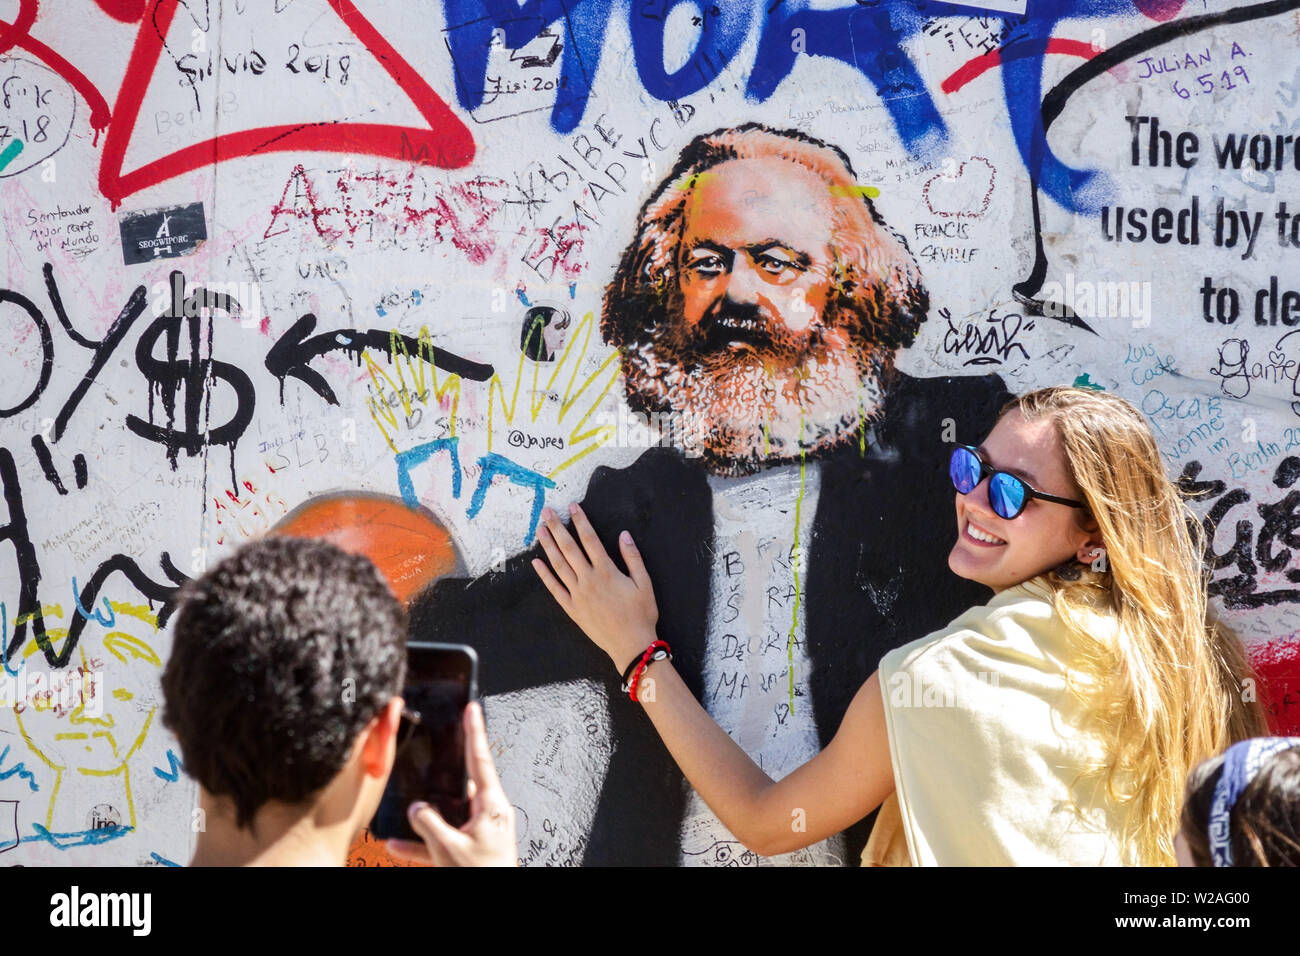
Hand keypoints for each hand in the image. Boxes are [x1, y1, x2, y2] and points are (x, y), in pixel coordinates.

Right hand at [385, 702, 517, 866]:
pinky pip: (442, 840)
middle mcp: (488, 814)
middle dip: (438, 780)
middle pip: (459, 788)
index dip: (474, 732)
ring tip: (399, 820)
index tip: (472, 708)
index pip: (480, 759)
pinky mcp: (471, 849)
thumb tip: (417, 808)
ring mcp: (480, 832)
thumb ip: (429, 823)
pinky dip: (422, 843)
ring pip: (446, 817)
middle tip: (429, 760)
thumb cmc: (482, 873)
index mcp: (491, 805)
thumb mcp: (449, 847)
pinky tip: (397, 847)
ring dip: (423, 821)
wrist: (492, 902)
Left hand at [530, 503, 658, 669]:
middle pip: (569, 548)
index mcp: (607, 571)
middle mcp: (589, 580)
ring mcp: (578, 595)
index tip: (573, 507)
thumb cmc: (641, 614)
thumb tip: (624, 535)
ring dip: (548, 546)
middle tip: (547, 512)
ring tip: (540, 530)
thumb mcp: (644, 583)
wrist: (631, 645)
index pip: (590, 540)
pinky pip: (555, 589)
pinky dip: (545, 575)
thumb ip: (633, 557)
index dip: (581, 521)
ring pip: (559, 565)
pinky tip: (536, 563)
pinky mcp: (572, 609)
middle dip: (558, 528)